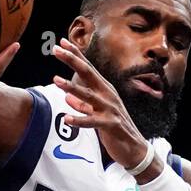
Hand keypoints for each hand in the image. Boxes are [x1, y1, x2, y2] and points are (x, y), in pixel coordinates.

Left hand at [51, 38, 151, 174]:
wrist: (134, 148)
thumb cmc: (115, 128)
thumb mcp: (97, 113)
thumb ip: (83, 105)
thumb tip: (67, 97)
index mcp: (104, 90)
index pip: (88, 68)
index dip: (75, 54)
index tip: (61, 42)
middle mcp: (107, 95)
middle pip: (88, 74)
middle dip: (72, 61)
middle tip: (56, 50)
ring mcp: (110, 109)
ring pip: (88, 96)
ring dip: (71, 88)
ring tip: (56, 80)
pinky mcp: (110, 125)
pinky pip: (92, 122)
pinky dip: (79, 120)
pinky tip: (66, 118)